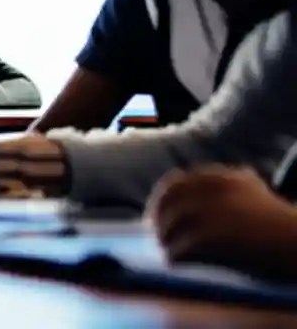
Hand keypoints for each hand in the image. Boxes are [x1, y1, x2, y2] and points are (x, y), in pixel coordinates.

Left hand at [149, 166, 296, 278]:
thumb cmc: (282, 229)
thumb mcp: (256, 197)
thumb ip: (228, 192)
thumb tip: (188, 206)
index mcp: (227, 178)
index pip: (178, 183)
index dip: (162, 199)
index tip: (156, 213)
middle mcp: (218, 190)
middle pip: (170, 203)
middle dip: (160, 219)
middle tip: (157, 235)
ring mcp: (217, 211)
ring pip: (172, 224)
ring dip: (165, 239)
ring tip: (166, 251)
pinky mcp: (217, 236)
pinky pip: (182, 245)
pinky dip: (174, 254)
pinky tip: (173, 261)